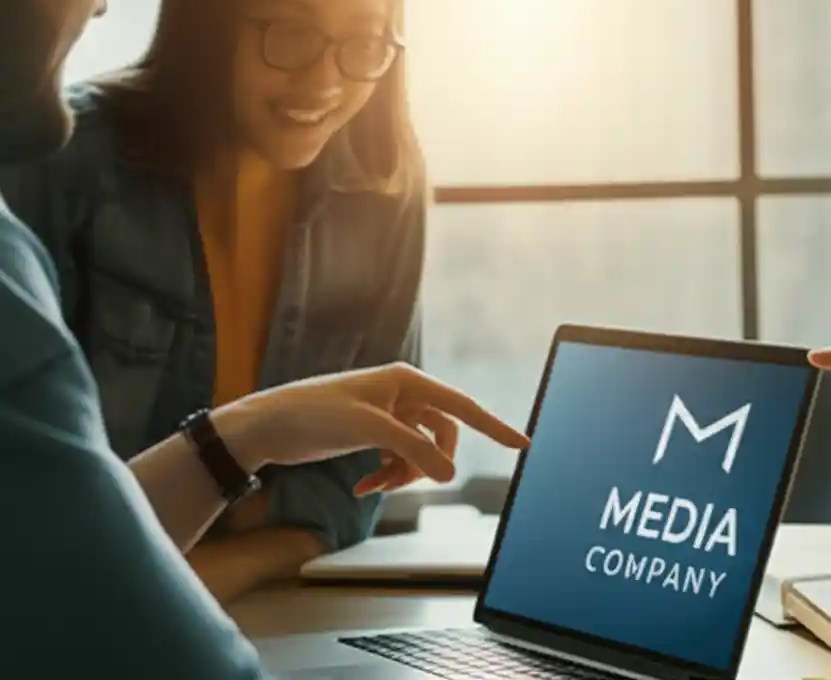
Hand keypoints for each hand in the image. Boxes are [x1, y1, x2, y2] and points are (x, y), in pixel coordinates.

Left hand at [212, 363, 529, 495]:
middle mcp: (402, 394)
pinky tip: (363, 487)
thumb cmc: (315, 415)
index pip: (462, 406)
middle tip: (404, 483)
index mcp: (407, 381)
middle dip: (428, 463)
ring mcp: (388, 415)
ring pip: (420, 451)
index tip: (523, 443)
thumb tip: (449, 476)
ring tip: (376, 487)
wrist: (268, 426)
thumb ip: (413, 451)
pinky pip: (398, 458)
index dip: (494, 425)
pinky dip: (386, 476)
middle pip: (442, 435)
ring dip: (404, 474)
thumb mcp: (369, 430)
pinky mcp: (372, 434)